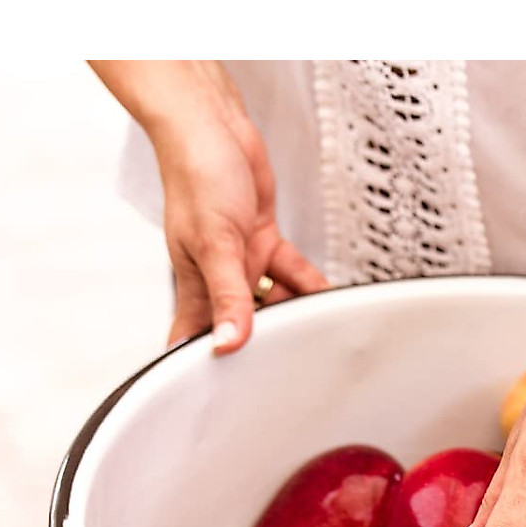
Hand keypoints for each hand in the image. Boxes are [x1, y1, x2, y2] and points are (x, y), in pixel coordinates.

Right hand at [144, 64, 327, 351]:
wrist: (212, 124)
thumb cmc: (195, 172)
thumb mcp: (214, 241)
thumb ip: (227, 296)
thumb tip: (228, 343)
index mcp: (196, 285)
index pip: (193, 338)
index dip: (204, 368)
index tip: (220, 401)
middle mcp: (219, 277)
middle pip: (243, 327)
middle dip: (263, 348)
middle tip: (292, 374)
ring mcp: (243, 260)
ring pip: (274, 303)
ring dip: (297, 315)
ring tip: (322, 337)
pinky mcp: (265, 240)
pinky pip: (293, 273)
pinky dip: (312, 285)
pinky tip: (332, 300)